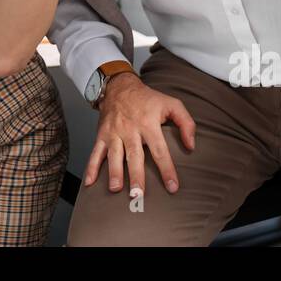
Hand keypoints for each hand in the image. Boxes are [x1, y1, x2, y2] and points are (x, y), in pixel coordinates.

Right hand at [85, 74, 195, 194]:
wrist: (120, 86)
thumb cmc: (148, 99)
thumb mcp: (172, 104)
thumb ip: (186, 123)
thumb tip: (191, 146)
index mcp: (148, 123)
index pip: (160, 150)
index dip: (166, 169)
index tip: (172, 187)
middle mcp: (130, 129)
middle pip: (134, 155)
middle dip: (136, 176)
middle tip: (138, 194)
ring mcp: (114, 133)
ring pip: (114, 155)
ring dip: (114, 172)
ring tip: (116, 189)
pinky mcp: (102, 135)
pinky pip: (96, 152)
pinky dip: (91, 167)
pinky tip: (90, 182)